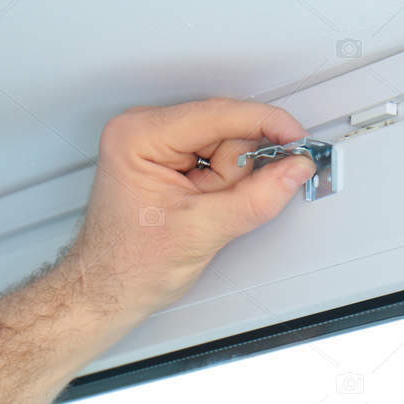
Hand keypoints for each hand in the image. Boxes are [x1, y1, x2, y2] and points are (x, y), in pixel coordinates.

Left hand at [66, 97, 318, 313]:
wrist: (107, 289)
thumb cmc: (129, 265)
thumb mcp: (203, 232)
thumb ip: (256, 198)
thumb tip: (294, 169)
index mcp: (139, 136)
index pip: (218, 114)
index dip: (265, 125)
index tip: (296, 138)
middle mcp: (143, 129)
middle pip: (225, 130)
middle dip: (236, 170)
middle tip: (217, 204)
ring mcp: (155, 142)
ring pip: (225, 145)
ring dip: (228, 181)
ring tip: (201, 210)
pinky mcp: (166, 156)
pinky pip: (215, 158)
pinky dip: (221, 183)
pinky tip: (201, 205)